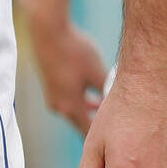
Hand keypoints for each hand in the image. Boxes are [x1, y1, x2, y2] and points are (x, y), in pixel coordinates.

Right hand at [25, 13, 106, 134]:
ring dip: (90, 109)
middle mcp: (58, 106)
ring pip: (75, 110)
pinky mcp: (49, 84)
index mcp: (71, 107)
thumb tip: (118, 104)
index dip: (105, 136)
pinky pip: (68, 99)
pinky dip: (80, 98)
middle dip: (99, 122)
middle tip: (118, 122)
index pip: (90, 133)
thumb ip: (107, 92)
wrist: (47, 30)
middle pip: (82, 122)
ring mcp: (52, 95)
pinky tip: (90, 89)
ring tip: (106, 105)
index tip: (119, 136)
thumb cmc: (74, 51)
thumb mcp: (97, 72)